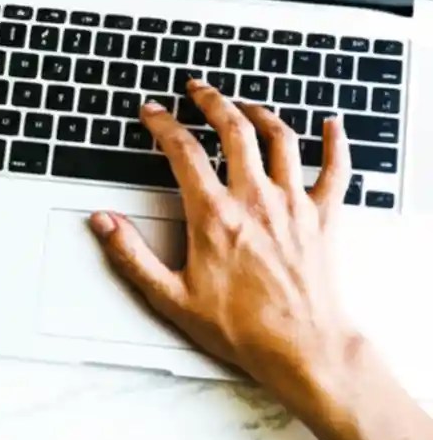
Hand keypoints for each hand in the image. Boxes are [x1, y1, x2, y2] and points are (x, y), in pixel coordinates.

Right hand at [89, 79, 358, 413]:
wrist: (302, 349)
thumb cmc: (241, 328)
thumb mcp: (170, 297)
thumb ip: (131, 255)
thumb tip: (103, 223)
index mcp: (214, 216)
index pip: (182, 152)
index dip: (163, 124)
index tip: (152, 113)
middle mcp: (255, 200)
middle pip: (234, 131)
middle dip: (212, 102)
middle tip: (198, 90)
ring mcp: (293, 205)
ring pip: (280, 139)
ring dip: (260, 113)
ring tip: (245, 105)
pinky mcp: (323, 218)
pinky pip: (335, 169)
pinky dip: (335, 142)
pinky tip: (332, 125)